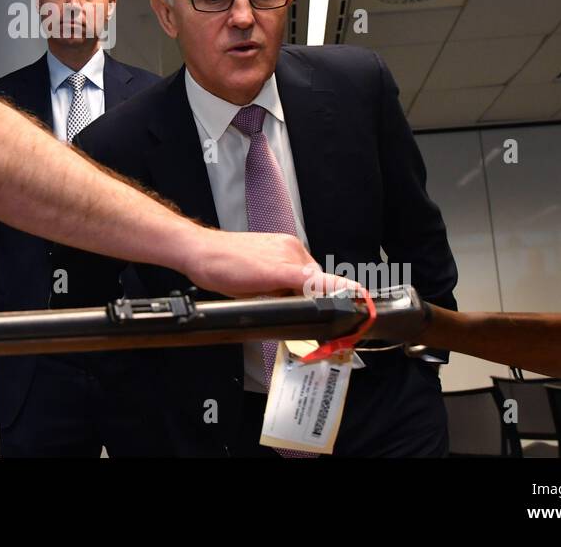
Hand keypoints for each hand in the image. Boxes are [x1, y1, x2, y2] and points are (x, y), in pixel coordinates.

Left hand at [186, 229, 364, 297]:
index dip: (345, 293)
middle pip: (315, 282)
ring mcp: (281, 247)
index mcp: (291, 257)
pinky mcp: (272, 249)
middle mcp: (290, 250)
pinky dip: (286, 282)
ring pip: (302, 277)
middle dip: (310, 298)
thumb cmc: (220, 267)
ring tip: (269, 297)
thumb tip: (322, 290)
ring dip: (295, 291)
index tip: (363, 301)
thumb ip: (294, 285)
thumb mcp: (258, 283)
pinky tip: (266, 289)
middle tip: (296, 313)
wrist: (197, 251)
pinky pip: (289, 269)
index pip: (326, 280)